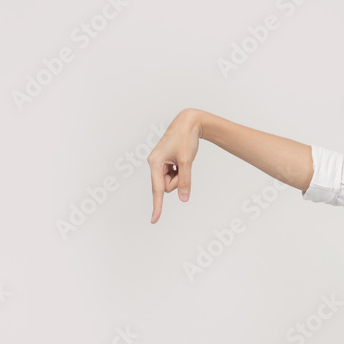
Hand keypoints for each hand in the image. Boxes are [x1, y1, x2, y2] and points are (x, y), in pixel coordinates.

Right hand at [147, 108, 203, 222]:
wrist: (189, 122)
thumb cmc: (186, 138)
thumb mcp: (187, 161)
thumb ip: (185, 181)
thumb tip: (184, 199)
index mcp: (155, 162)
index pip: (157, 189)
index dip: (157, 206)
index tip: (154, 220)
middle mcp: (155, 164)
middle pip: (166, 186)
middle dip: (177, 181)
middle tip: (184, 165)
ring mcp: (160, 164)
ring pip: (171, 182)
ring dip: (180, 176)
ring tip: (183, 160)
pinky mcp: (166, 163)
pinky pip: (174, 176)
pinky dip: (180, 172)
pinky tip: (182, 159)